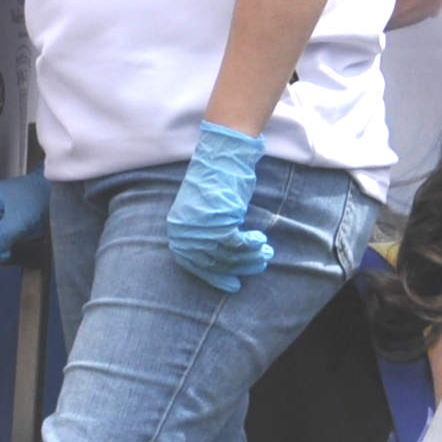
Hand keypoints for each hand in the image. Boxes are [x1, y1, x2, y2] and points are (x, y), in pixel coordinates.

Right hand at [0, 173, 48, 258]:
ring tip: (29, 226)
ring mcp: (7, 203)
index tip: (12, 231)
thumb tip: (0, 257)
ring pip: (3, 229)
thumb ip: (2, 241)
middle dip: (6, 234)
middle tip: (21, 229)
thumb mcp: (17, 223)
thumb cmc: (38, 202)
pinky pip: (13, 226)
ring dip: (16, 233)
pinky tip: (32, 225)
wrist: (62, 189)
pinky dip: (22, 230)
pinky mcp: (19, 208)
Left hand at [164, 122, 272, 293]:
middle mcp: (184, 231)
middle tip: (259, 265)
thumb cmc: (217, 183)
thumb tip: (221, 260)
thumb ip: (206, 236)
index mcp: (177, 231)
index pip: (193, 264)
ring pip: (226, 255)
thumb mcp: (204, 214)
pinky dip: (251, 246)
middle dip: (238, 267)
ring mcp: (200, 226)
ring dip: (250, 258)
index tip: (233, 284)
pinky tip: (261, 242)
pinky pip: (237, 244)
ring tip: (265, 254)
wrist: (223, 157)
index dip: (215, 276)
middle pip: (211, 262)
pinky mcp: (218, 220)